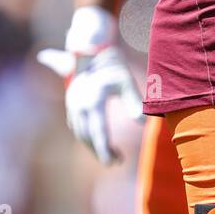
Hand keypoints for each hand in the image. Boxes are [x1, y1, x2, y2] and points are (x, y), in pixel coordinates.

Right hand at [37, 6, 143, 165]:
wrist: (90, 50)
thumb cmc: (113, 66)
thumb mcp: (126, 81)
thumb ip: (135, 102)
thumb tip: (143, 122)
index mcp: (92, 102)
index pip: (98, 133)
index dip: (105, 150)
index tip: (114, 163)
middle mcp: (79, 106)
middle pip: (88, 137)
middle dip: (101, 151)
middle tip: (117, 161)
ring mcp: (72, 106)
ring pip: (80, 134)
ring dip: (94, 146)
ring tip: (112, 155)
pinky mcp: (71, 105)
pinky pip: (77, 127)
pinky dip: (87, 137)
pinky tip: (99, 143)